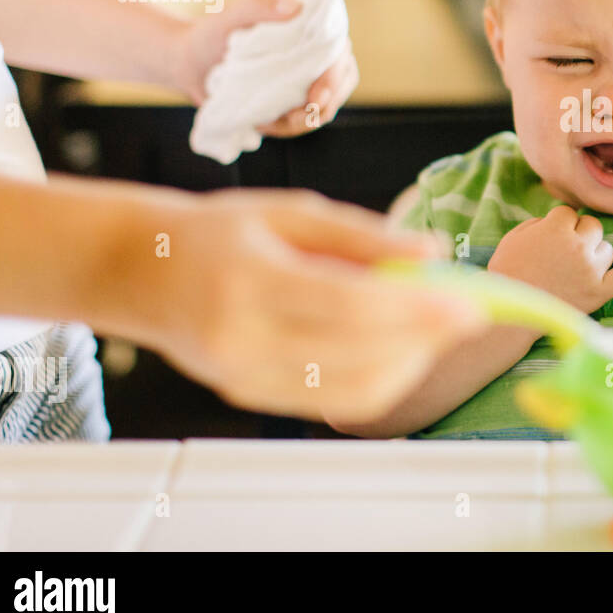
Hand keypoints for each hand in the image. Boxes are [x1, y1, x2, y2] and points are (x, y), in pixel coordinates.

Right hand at [116, 188, 484, 422]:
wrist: (141, 272)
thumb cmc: (219, 232)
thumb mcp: (289, 211)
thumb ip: (362, 234)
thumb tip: (433, 250)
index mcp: (249, 281)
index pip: (350, 307)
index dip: (418, 309)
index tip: (470, 302)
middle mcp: (242, 340)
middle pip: (359, 355)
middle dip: (427, 338)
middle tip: (469, 313)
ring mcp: (243, 378)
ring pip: (353, 391)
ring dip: (411, 362)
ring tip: (436, 326)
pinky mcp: (251, 397)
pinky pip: (333, 401)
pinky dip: (380, 377)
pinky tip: (400, 346)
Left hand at [173, 0, 359, 135]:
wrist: (191, 63)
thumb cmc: (210, 34)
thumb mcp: (229, 16)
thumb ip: (258, 5)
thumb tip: (295, 7)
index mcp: (311, 27)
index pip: (339, 53)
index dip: (334, 78)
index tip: (316, 99)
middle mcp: (316, 53)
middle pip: (341, 83)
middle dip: (323, 107)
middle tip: (292, 119)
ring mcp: (308, 79)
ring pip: (326, 107)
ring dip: (303, 121)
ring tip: (270, 123)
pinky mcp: (294, 100)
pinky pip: (305, 120)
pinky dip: (288, 127)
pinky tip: (263, 123)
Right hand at [487, 205, 612, 313]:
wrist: (510, 314)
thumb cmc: (507, 274)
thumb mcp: (513, 238)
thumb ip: (538, 223)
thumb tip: (560, 220)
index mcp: (555, 229)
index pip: (568, 213)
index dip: (559, 223)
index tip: (551, 236)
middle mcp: (577, 246)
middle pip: (592, 226)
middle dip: (579, 233)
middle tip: (565, 248)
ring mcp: (591, 270)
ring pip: (607, 248)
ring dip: (595, 251)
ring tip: (579, 262)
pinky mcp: (599, 293)